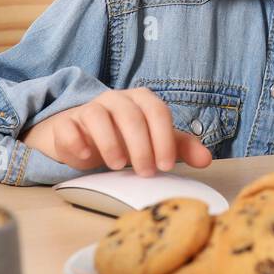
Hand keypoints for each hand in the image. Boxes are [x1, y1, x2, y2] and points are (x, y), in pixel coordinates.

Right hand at [20, 88, 213, 174]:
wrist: (82, 137)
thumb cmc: (124, 138)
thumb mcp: (154, 142)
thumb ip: (179, 147)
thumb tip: (206, 159)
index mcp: (141, 100)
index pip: (157, 111)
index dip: (164, 138)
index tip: (166, 165)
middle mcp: (115, 99)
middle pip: (130, 115)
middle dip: (141, 146)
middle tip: (146, 173)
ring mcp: (89, 109)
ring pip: (97, 115)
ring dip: (109, 142)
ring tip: (118, 166)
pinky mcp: (66, 123)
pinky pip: (69, 127)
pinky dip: (76, 141)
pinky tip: (85, 158)